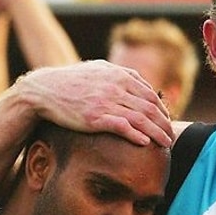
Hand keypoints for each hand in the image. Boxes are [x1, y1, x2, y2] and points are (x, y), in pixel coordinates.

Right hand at [17, 60, 174, 147]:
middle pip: (150, 107)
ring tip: (166, 144)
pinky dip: (137, 135)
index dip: (162, 110)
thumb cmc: (72, 82)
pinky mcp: (95, 117)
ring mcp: (106, 101)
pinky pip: (123, 127)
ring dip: (157, 132)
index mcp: (119, 75)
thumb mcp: (98, 70)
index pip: (150, 94)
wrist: (44, 90)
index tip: (167, 122)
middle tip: (171, 137)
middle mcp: (115, 86)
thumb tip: (140, 83)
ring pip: (141, 118)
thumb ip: (120, 75)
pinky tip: (145, 143)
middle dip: (164, 124)